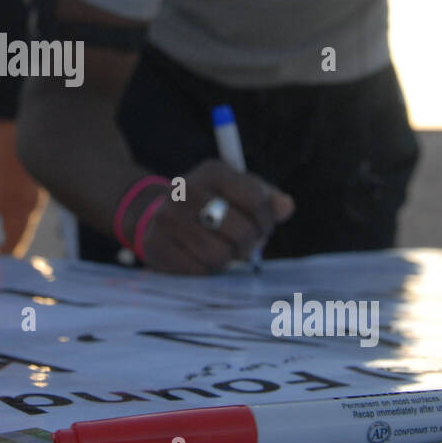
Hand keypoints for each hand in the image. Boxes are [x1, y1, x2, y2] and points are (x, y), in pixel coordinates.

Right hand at [136, 159, 294, 274]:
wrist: (155, 216)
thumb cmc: (210, 206)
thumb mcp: (238, 193)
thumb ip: (266, 199)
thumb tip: (286, 207)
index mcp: (213, 171)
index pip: (257, 200)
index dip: (265, 221)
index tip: (261, 228)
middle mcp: (186, 189)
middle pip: (241, 231)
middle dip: (248, 245)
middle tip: (242, 246)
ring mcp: (167, 216)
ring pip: (218, 255)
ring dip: (226, 260)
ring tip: (221, 252)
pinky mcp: (155, 244)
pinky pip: (197, 270)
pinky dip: (205, 271)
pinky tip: (200, 259)